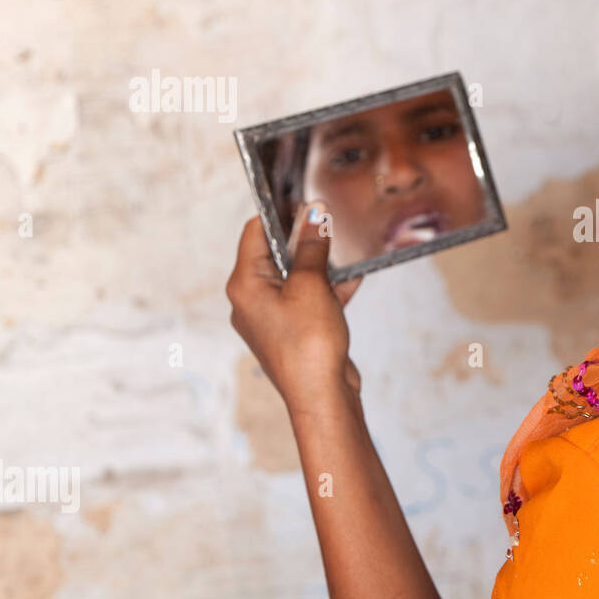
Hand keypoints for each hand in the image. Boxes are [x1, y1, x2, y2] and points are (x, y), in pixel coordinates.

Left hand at [226, 200, 363, 412]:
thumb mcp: (311, 285)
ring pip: (295, 277)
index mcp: (244, 285)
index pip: (254, 233)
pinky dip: (328, 289)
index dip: (280, 214)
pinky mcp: (293, 330)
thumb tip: (314, 214)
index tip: (306, 203)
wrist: (322, 396)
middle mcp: (252, 300)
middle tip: (330, 224)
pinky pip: (308, 299)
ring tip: (346, 252)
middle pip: (275, 254)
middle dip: (305, 240)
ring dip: (321, 265)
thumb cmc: (308, 345)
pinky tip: (353, 279)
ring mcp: (272, 317)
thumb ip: (312, 246)